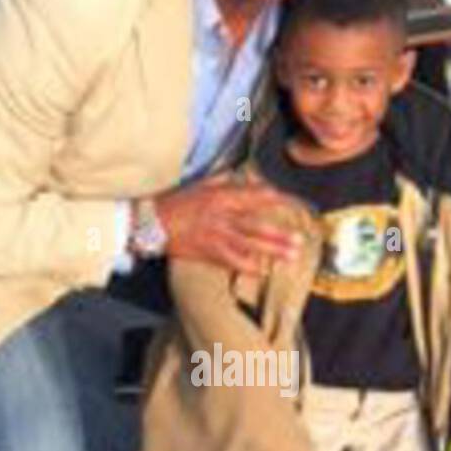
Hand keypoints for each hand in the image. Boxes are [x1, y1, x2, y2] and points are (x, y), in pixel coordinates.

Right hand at [155, 170, 304, 274]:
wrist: (150, 222)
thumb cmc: (175, 202)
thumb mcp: (199, 186)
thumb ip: (223, 182)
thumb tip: (242, 178)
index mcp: (220, 196)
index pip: (253, 196)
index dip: (273, 199)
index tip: (290, 202)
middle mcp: (221, 215)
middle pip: (256, 224)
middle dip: (279, 233)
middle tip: (300, 240)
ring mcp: (215, 235)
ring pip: (249, 244)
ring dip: (271, 251)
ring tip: (291, 256)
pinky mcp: (207, 251)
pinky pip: (231, 260)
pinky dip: (247, 265)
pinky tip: (261, 271)